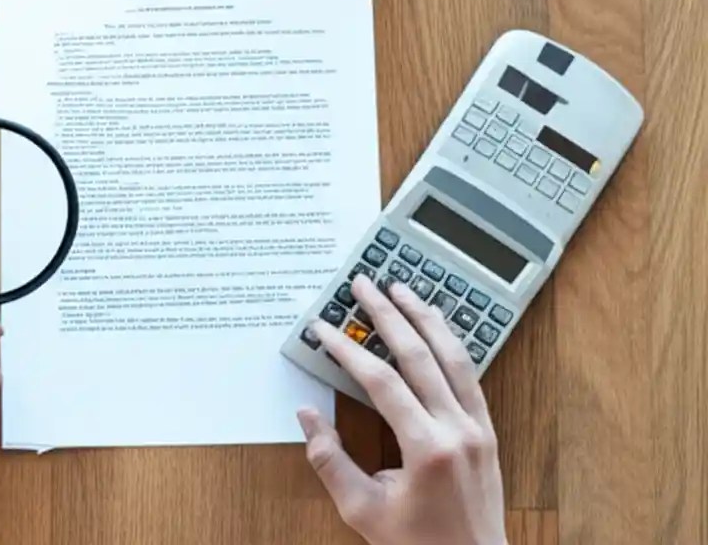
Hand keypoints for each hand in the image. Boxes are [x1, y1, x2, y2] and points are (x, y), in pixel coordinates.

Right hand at [298, 275, 506, 544]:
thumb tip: (307, 416)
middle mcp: (458, 430)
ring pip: (453, 356)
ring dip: (425, 318)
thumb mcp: (361, 509)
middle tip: (364, 285)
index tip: (325, 328)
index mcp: (427, 448)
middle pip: (419, 355)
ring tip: (402, 289)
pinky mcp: (487, 432)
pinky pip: (469, 375)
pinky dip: (449, 344)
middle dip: (387, 315)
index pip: (381, 382)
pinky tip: (434, 328)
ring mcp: (478, 428)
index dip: (349, 350)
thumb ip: (330, 459)